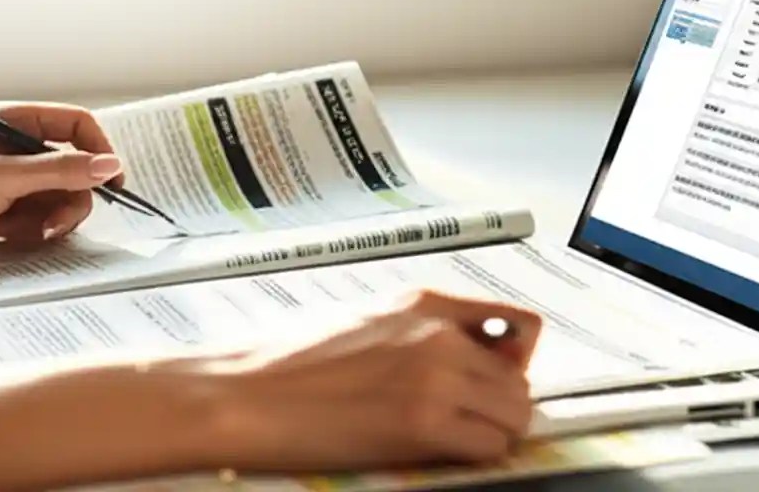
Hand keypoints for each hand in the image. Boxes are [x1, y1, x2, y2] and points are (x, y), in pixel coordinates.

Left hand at [0, 102, 121, 269]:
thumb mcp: (6, 179)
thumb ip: (62, 171)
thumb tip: (109, 166)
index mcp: (14, 121)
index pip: (76, 124)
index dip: (98, 150)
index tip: (112, 181)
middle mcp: (17, 147)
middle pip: (75, 169)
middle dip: (68, 200)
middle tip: (54, 223)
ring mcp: (13, 180)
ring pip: (62, 198)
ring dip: (47, 220)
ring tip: (17, 232)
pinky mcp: (6, 209)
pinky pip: (42, 218)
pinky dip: (30, 231)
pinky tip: (0, 234)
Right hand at [215, 290, 542, 470]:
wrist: (238, 392)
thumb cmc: (283, 360)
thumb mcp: (363, 318)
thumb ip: (418, 330)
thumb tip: (462, 352)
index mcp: (424, 303)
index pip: (519, 325)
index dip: (515, 361)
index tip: (499, 380)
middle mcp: (438, 334)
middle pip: (520, 379)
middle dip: (502, 405)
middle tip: (470, 422)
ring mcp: (434, 377)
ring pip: (515, 415)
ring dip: (494, 432)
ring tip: (453, 439)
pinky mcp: (423, 424)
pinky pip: (490, 447)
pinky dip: (476, 456)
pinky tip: (439, 453)